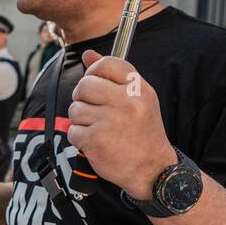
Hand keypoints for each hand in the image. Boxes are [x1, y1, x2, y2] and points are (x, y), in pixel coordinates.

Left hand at [69, 50, 175, 199]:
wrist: (152, 169)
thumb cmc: (143, 133)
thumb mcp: (138, 99)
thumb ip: (113, 76)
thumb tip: (88, 55)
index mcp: (138, 89)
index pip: (106, 63)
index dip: (94, 71)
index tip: (95, 83)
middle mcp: (126, 102)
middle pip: (85, 85)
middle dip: (82, 97)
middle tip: (93, 109)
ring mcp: (110, 121)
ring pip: (75, 109)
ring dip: (81, 120)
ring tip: (98, 128)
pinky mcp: (96, 140)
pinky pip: (73, 131)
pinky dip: (80, 138)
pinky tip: (95, 142)